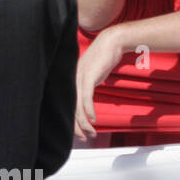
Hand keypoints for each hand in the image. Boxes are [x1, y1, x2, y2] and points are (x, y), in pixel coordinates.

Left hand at [74, 26, 127, 140]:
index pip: (67, 105)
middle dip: (75, 127)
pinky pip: (85, 98)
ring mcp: (78, 78)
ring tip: (90, 133)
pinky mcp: (88, 77)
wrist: (112, 42)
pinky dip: (89, 111)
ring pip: (76, 106)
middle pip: (68, 109)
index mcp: (71, 80)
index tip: (78, 133)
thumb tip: (87, 102)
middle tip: (83, 138)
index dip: (71, 121)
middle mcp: (71, 80)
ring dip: (84, 123)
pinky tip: (93, 120)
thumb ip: (88, 88)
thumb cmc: (103, 58)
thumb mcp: (93, 75)